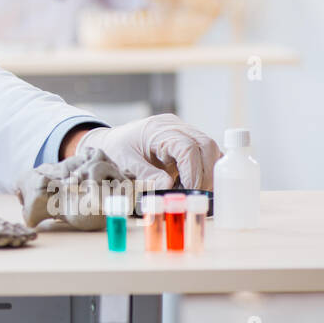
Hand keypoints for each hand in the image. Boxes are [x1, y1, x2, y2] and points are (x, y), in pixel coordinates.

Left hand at [75, 114, 220, 190]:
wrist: (112, 140)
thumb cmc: (117, 149)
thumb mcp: (125, 162)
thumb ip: (145, 174)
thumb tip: (166, 187)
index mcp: (158, 129)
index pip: (188, 147)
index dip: (194, 172)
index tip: (190, 191)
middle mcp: (176, 127)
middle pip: (206, 145)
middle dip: (206, 174)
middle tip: (195, 195)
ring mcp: (184, 132)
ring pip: (211, 150)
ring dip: (208, 173)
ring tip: (192, 192)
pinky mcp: (188, 142)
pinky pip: (206, 154)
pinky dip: (205, 171)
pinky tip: (192, 185)